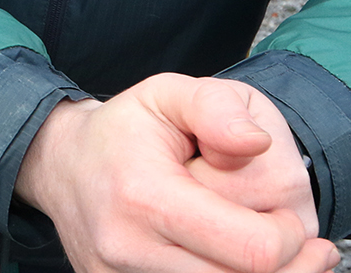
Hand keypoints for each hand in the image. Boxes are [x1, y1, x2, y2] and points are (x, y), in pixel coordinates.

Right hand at [14, 73, 338, 272]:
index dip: (288, 236)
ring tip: (268, 250)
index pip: (253, 251)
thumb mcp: (168, 94)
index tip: (284, 216)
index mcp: (145, 196)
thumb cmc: (125, 132)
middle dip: (282, 263)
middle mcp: (129, 250)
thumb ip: (216, 106)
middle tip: (287, 237)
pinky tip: (234, 262)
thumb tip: (257, 142)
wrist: (62, 166)